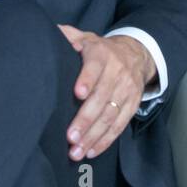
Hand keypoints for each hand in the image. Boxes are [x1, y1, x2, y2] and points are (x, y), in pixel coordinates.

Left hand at [57, 25, 155, 160]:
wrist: (136, 54)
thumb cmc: (101, 50)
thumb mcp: (86, 37)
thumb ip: (68, 36)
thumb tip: (49, 35)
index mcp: (102, 54)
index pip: (95, 67)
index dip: (87, 79)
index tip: (77, 93)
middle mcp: (117, 72)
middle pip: (102, 98)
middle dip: (86, 119)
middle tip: (70, 137)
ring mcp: (127, 90)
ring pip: (110, 115)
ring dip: (94, 136)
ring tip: (77, 151)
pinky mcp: (133, 104)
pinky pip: (120, 125)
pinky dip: (106, 140)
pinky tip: (92, 151)